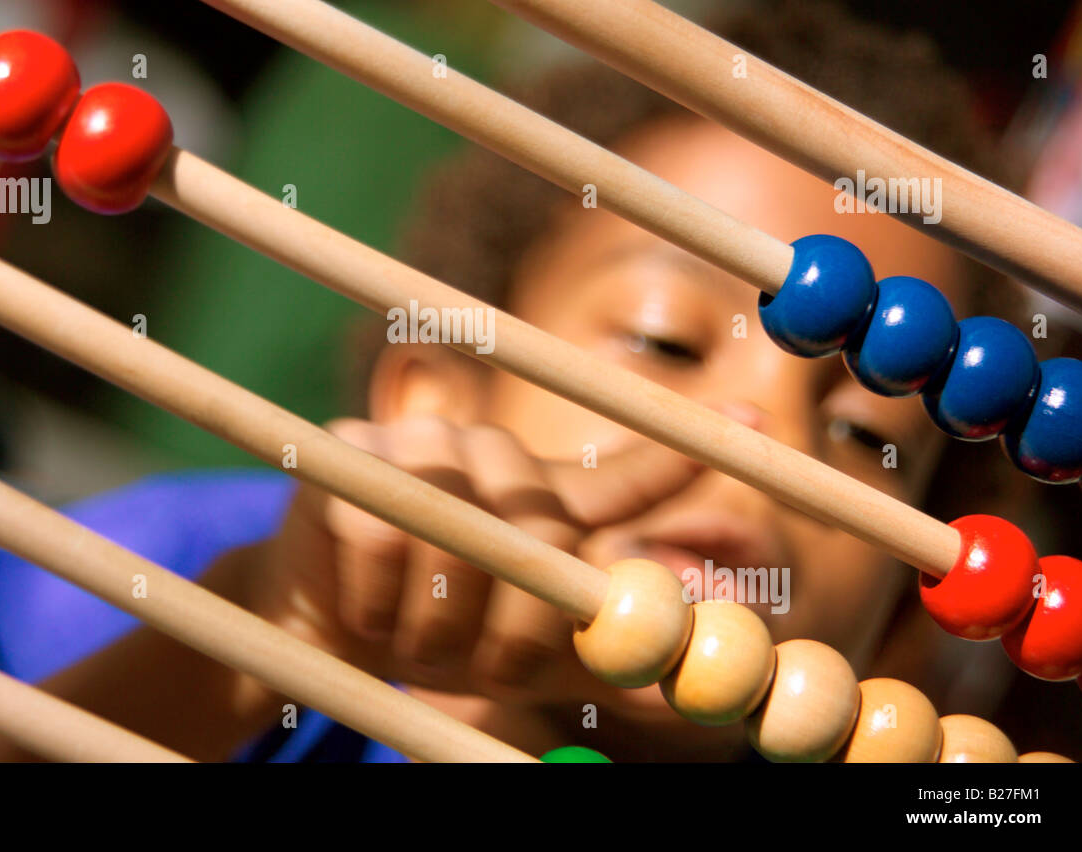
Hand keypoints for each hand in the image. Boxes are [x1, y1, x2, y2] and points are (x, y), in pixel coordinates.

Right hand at [252, 414, 703, 705]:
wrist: (322, 625)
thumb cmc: (433, 630)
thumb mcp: (520, 647)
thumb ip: (594, 639)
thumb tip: (694, 658)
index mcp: (536, 495)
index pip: (624, 472)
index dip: (687, 449)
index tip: (758, 417)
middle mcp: (486, 453)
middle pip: (536, 540)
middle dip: (508, 630)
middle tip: (468, 664)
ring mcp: (418, 446)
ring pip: (461, 552)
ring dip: (437, 627)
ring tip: (409, 636)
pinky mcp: (351, 459)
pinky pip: (386, 552)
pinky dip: (379, 607)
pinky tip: (363, 607)